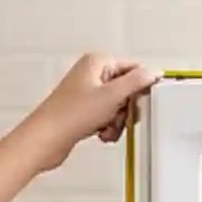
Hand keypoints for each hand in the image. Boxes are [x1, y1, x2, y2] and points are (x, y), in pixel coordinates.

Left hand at [28, 53, 160, 171]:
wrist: (47, 139)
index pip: (134, 68)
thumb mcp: (113, 96)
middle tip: (120, 116)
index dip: (141, 87)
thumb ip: (138, 81)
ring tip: (108, 128)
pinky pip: (108, 116)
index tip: (141, 101)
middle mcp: (92, 74)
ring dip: (119, 120)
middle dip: (127, 108)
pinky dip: (109, 126)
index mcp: (97, 62)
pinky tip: (102, 133)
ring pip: (119, 105)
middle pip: (128, 89)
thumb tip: (154, 71)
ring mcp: (88, 92)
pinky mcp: (85, 109)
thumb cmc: (70, 115)